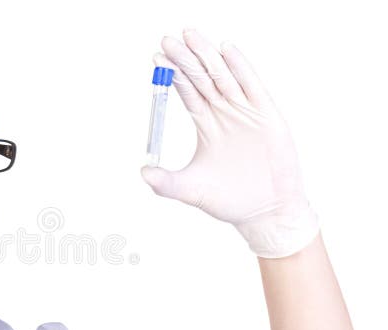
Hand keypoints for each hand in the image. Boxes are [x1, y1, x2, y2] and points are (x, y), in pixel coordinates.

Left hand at [141, 28, 319, 258]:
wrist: (265, 213)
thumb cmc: (229, 200)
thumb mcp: (190, 190)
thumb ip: (165, 182)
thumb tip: (142, 172)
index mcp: (207, 125)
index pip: (187, 92)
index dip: (173, 75)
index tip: (156, 58)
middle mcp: (225, 114)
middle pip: (202, 78)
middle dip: (185, 59)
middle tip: (168, 40)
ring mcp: (246, 113)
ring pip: (223, 77)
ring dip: (207, 56)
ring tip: (191, 36)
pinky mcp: (267, 116)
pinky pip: (252, 86)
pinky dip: (241, 68)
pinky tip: (227, 51)